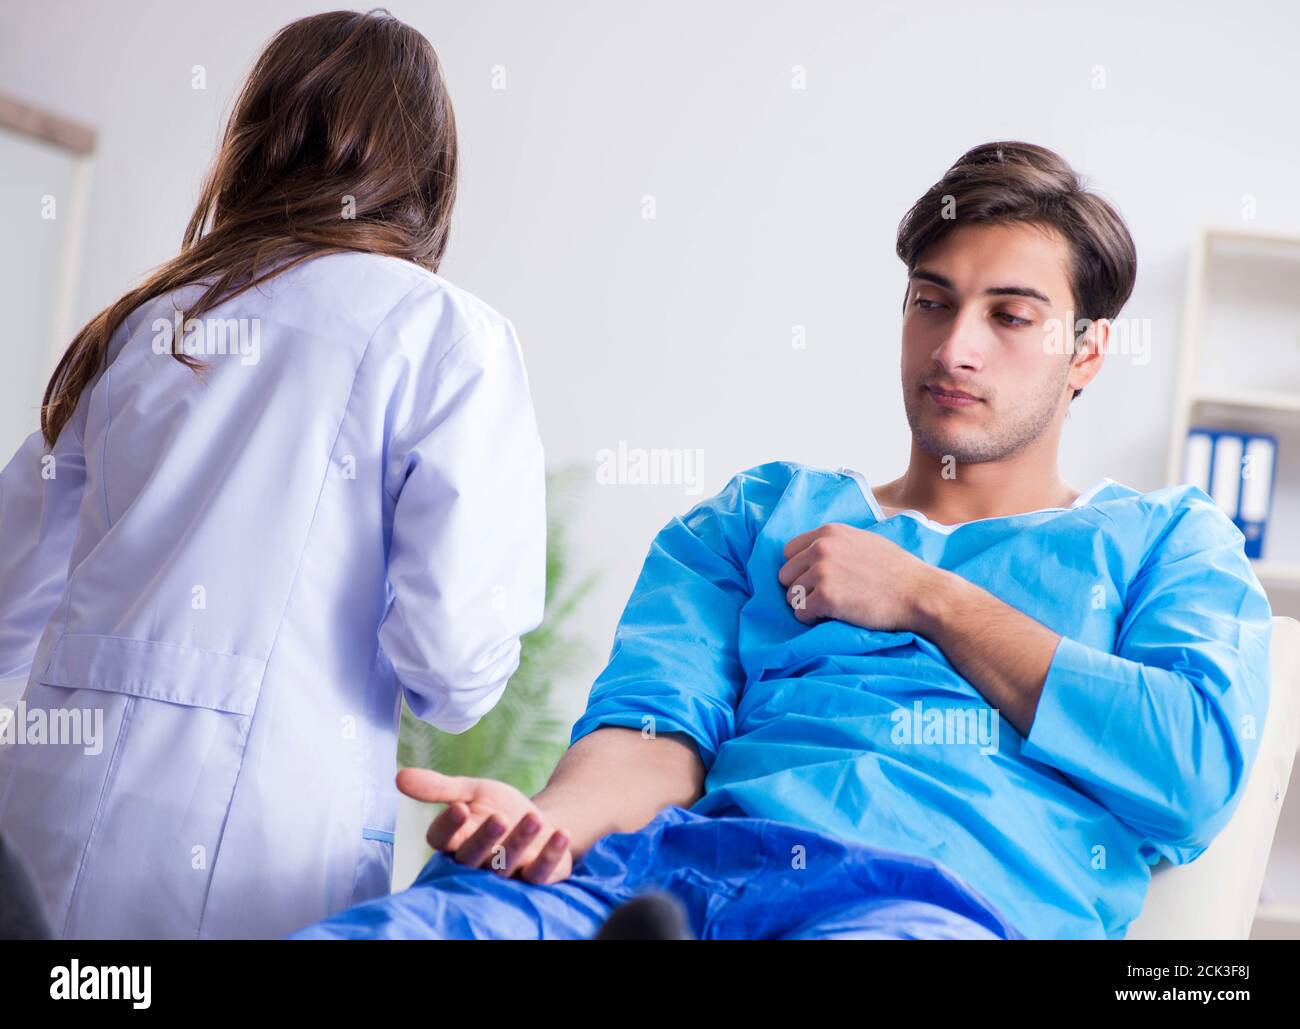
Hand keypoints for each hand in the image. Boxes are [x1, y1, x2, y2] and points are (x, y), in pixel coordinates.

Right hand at [396, 768, 573, 883]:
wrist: (539, 822)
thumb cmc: (499, 807)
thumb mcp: (472, 791)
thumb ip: (439, 787)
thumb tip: (398, 776)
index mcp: (455, 841)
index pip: (442, 839)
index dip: (448, 825)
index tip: (459, 806)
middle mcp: (476, 862)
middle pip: (473, 857)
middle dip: (486, 838)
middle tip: (500, 817)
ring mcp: (506, 874)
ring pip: (506, 865)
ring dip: (521, 841)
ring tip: (534, 817)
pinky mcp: (534, 877)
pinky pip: (539, 873)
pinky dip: (550, 855)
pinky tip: (561, 833)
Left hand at [778, 522, 939, 630]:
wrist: (919, 593)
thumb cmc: (896, 571)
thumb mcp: (863, 541)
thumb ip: (836, 544)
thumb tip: (812, 552)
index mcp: (828, 532)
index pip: (789, 551)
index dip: (801, 569)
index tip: (817, 580)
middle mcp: (820, 548)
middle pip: (785, 574)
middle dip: (801, 588)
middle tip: (826, 598)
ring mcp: (821, 572)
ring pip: (791, 595)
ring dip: (808, 605)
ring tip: (833, 608)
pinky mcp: (824, 597)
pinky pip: (800, 613)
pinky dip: (813, 619)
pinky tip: (833, 616)